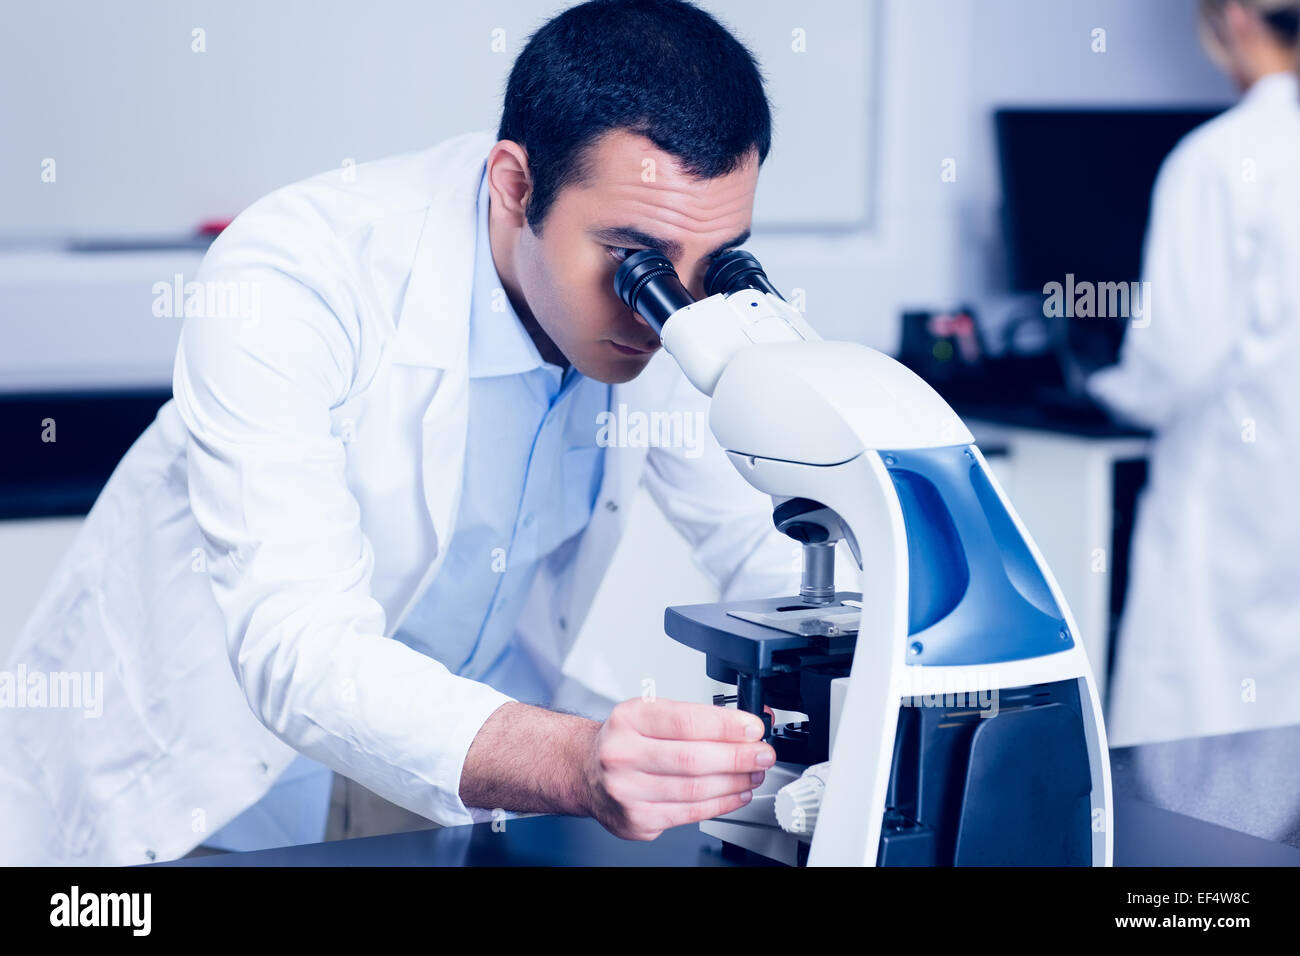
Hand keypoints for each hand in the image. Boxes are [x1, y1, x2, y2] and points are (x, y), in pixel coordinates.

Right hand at [581, 698, 775, 840]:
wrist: (587, 771)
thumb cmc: (625, 740)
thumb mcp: (650, 714)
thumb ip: (695, 717)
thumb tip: (746, 725)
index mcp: (628, 720)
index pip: (686, 721)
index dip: (727, 726)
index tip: (753, 728)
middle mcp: (622, 755)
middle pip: (693, 759)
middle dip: (738, 757)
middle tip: (763, 754)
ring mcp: (627, 791)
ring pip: (695, 790)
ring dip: (734, 782)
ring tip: (753, 774)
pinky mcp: (637, 820)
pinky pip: (689, 813)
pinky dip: (720, 804)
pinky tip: (736, 794)